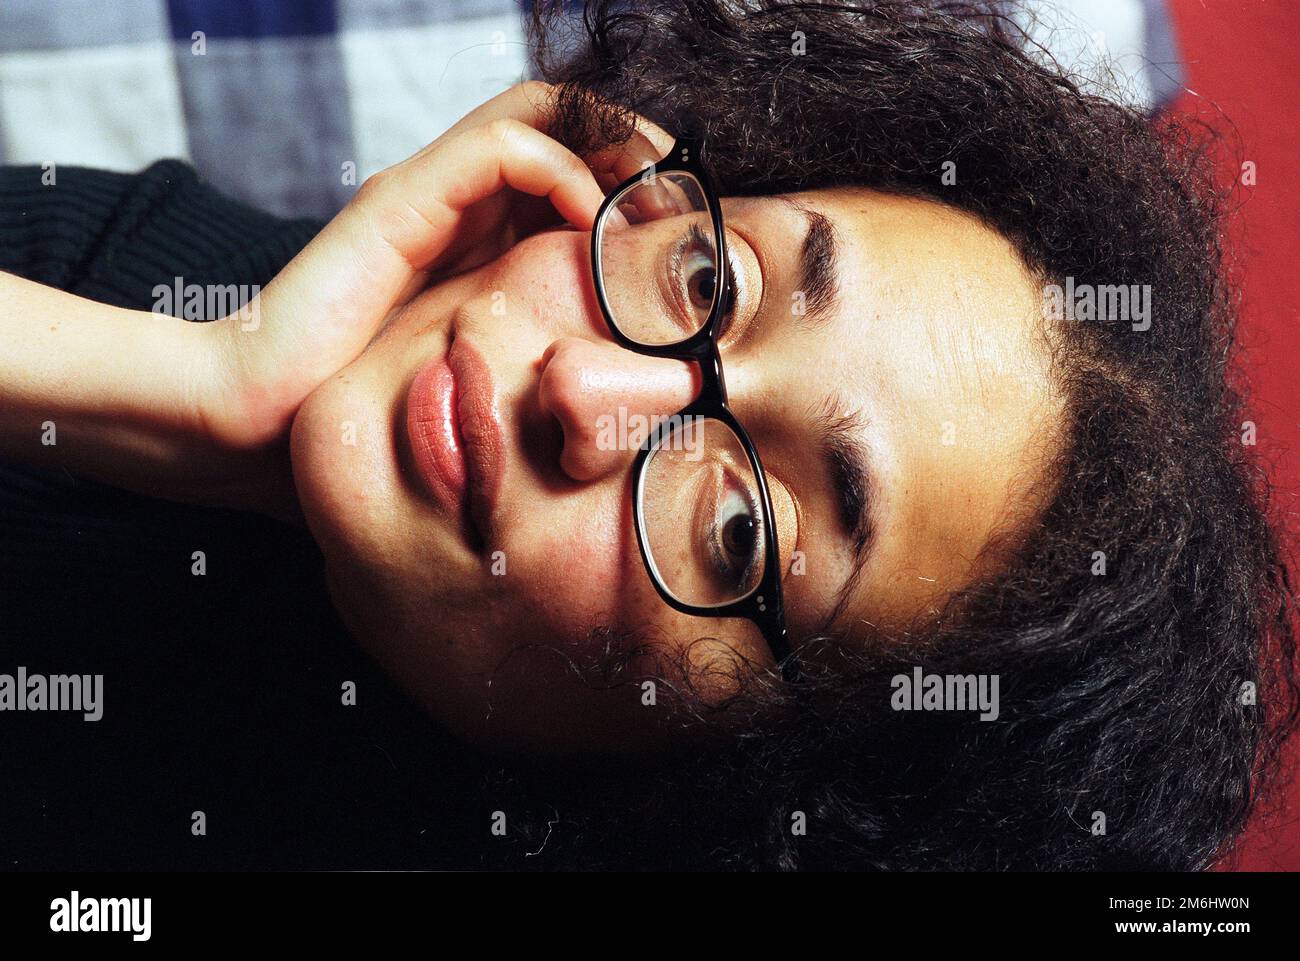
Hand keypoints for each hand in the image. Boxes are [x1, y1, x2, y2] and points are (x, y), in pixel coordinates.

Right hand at [199, 82, 672, 490]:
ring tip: (658, 204)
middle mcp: (457, 204)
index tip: (690, 235)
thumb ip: (539, 366)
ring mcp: (427, 195)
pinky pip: (501, 150)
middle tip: (691, 206)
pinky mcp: (401, 202)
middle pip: (569, 128)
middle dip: (641, 153)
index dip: (640, 184)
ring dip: (614, 149)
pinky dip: (562, 173)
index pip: (577, 168)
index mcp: (479, 240)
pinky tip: (593, 229)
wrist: (253, 423)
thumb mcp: (484, 386)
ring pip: (543, 117)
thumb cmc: (362, 414)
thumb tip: (626, 397)